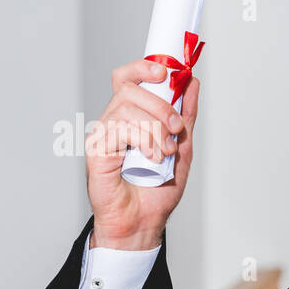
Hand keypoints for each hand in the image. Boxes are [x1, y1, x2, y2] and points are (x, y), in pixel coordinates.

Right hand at [84, 59, 200, 249]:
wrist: (145, 221)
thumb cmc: (158, 188)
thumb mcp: (182, 146)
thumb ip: (185, 115)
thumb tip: (192, 82)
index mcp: (131, 117)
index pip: (127, 77)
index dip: (144, 67)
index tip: (165, 73)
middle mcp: (113, 121)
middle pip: (129, 87)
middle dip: (160, 104)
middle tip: (175, 129)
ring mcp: (103, 134)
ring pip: (126, 106)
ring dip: (154, 128)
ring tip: (164, 151)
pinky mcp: (96, 150)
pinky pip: (118, 127)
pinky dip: (142, 140)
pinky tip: (151, 157)